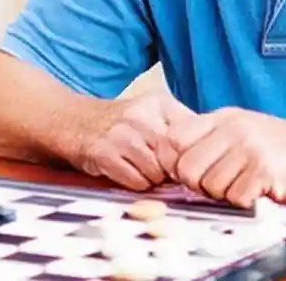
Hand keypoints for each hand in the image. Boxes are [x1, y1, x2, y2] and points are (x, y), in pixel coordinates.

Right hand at [77, 90, 195, 190]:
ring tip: (142, 168)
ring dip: (153, 179)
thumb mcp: (152, 112)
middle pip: (176, 158)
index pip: (194, 134)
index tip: (188, 160)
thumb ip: (182, 126)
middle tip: (162, 168)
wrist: (72, 120)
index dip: (193, 154)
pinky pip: (137, 183)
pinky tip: (127, 172)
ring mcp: (121, 135)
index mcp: (159, 102)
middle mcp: (141, 115)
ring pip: (158, 173)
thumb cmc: (119, 123)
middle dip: (172, 169)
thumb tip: (213, 151)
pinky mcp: (104, 154)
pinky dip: (136, 184)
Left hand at [157, 107, 285, 207]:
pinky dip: (244, 201)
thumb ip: (209, 138)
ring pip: (210, 186)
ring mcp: (248, 148)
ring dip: (224, 194)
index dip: (173, 161)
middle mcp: (233, 129)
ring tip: (243, 184)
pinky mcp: (263, 170)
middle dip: (197, 185)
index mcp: (222, 118)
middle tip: (216, 185)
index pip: (174, 138)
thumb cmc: (277, 146)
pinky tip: (257, 190)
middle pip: (187, 168)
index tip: (184, 173)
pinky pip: (235, 197)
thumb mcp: (240, 128)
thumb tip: (173, 162)